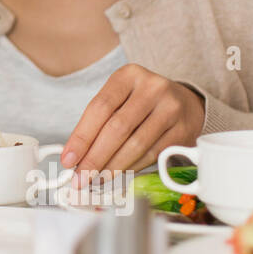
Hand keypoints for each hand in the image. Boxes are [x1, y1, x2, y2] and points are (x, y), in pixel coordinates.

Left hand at [60, 63, 204, 182]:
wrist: (184, 102)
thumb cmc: (141, 102)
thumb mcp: (119, 99)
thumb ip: (98, 122)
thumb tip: (75, 156)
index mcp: (129, 75)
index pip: (99, 108)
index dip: (81, 137)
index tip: (68, 159)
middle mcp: (152, 88)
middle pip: (117, 128)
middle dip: (95, 158)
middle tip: (81, 177)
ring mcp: (171, 108)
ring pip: (136, 145)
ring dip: (112, 167)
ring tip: (97, 178)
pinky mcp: (184, 130)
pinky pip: (153, 155)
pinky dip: (133, 168)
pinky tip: (120, 174)